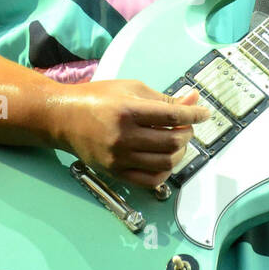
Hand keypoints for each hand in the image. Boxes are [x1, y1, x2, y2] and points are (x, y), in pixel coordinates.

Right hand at [53, 81, 209, 189]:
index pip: (171, 117)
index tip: (204, 114)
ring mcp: (118, 158)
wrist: (64, 118)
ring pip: (165, 162)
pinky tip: (165, 159)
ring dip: (180, 153)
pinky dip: (165, 171)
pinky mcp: (115, 172)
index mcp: (127, 110)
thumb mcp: (131, 89)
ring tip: (177, 142)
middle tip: (186, 127)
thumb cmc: (98, 98)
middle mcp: (123, 136)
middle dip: (187, 134)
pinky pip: (150, 180)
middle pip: (171, 142)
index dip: (194, 116)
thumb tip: (194, 101)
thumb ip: (163, 98)